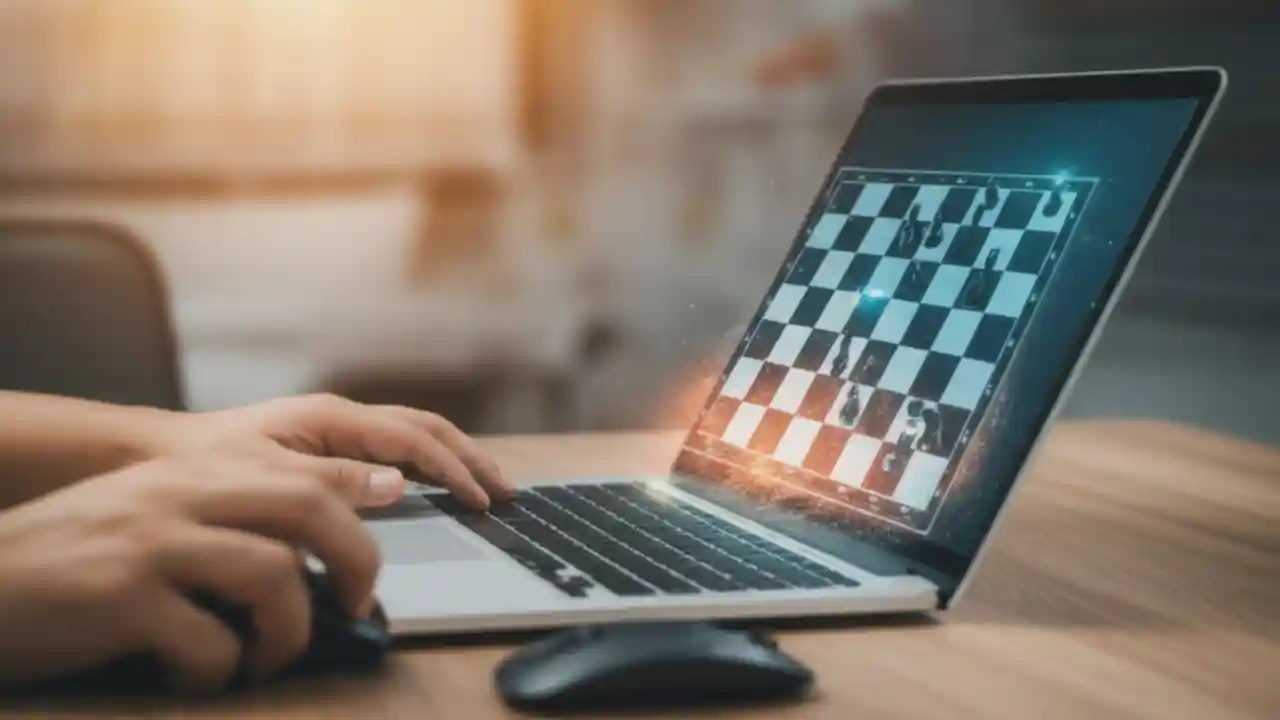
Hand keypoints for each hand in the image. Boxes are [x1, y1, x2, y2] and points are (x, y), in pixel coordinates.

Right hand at [0, 448, 384, 692]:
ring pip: (275, 576)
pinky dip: (216, 672)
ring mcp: (151, 542)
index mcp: (190, 475)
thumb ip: (219, 520)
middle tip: (354, 607)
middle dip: (356, 560)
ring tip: (261, 660)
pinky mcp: (123, 598)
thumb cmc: (67, 563)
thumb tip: (306, 561)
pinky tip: (188, 675)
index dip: (357, 499)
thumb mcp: (146, 519)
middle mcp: (178, 495)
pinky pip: (212, 644)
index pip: (301, 472)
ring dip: (287, 634)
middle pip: (309, 507)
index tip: (385, 522)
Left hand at [159, 394, 514, 509]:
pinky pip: (395, 447)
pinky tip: (440, 484)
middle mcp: (341, 416)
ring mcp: (337, 427)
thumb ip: (332, 481)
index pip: (412, 441)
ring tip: (488, 486)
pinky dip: (429, 464)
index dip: (453, 471)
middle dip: (471, 458)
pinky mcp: (329, 443)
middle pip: (425, 429)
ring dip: (456, 458)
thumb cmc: (206, 468)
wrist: (161, 456)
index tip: (482, 501)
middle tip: (507, 491)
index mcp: (332, 418)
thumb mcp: (267, 478)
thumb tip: (396, 485)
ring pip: (414, 435)